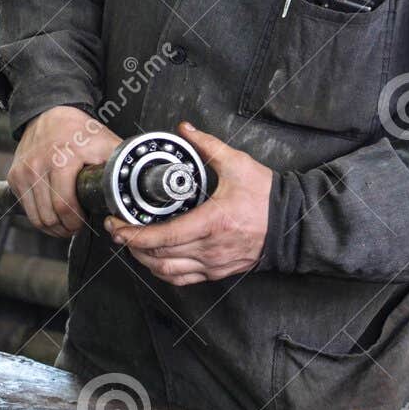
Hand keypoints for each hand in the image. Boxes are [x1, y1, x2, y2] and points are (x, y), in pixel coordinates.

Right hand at [7, 106, 121, 236]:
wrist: (50, 113)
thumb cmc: (80, 130)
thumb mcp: (106, 144)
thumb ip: (121, 166)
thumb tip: (139, 188)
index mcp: (62, 159)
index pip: (65, 207)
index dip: (77, 223)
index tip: (85, 223)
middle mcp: (38, 165)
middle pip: (50, 217)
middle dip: (65, 228)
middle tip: (76, 226)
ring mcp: (24, 171)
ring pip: (36, 217)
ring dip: (52, 227)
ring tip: (65, 223)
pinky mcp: (15, 175)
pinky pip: (26, 207)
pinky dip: (39, 215)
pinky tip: (52, 212)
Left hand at [107, 121, 273, 284]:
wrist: (292, 222)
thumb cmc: (265, 197)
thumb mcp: (237, 164)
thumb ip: (207, 145)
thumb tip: (185, 129)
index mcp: (212, 222)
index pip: (163, 237)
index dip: (134, 235)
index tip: (117, 225)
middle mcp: (210, 248)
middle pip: (159, 257)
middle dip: (131, 245)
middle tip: (117, 230)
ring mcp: (214, 263)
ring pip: (168, 272)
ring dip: (145, 261)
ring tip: (132, 244)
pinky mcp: (219, 271)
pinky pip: (184, 279)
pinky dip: (164, 272)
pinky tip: (155, 260)